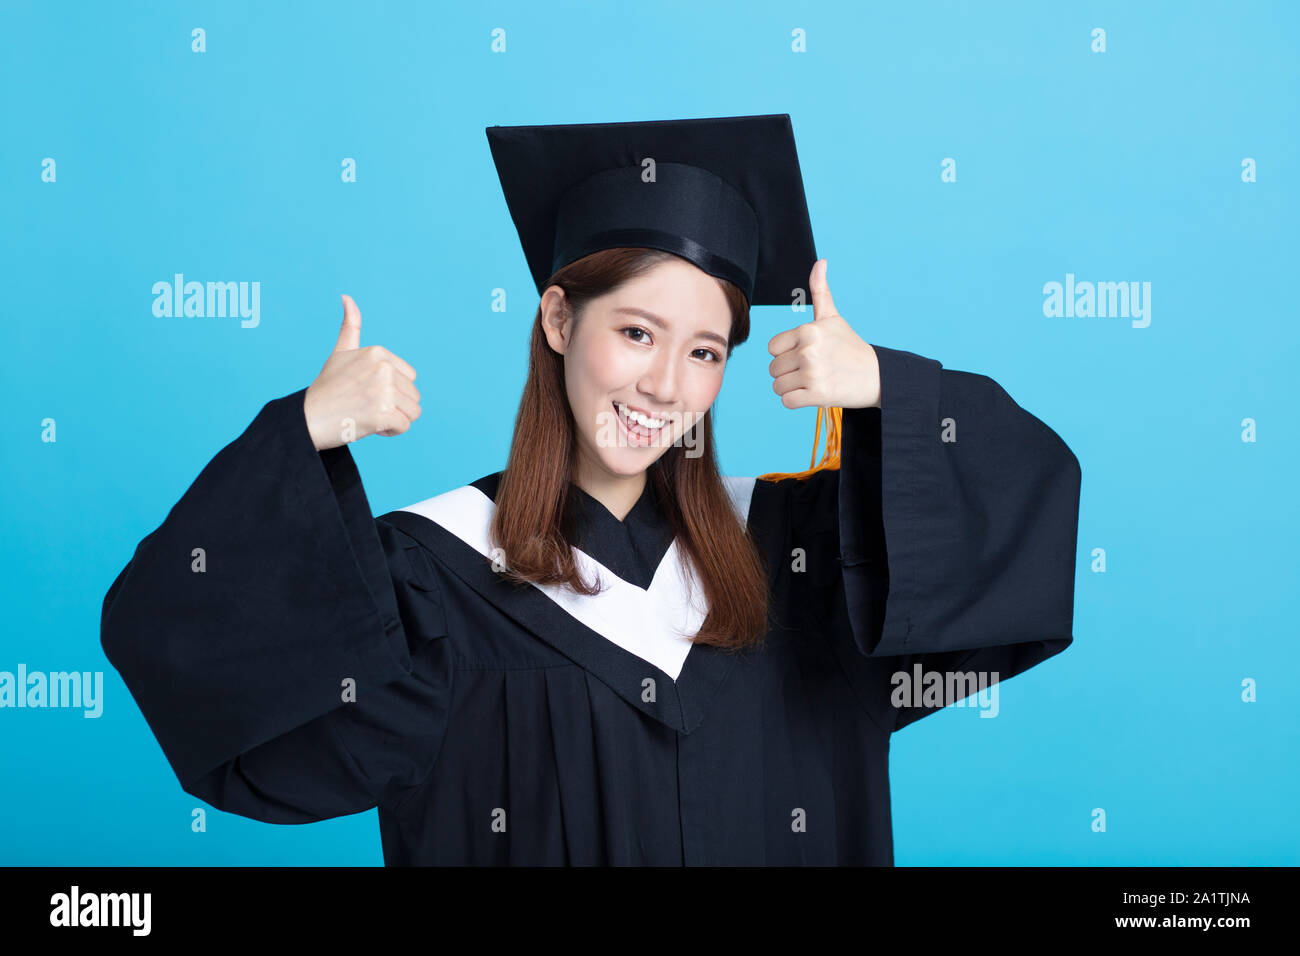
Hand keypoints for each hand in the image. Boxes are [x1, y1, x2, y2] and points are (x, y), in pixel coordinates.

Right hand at [302, 294, 421, 450]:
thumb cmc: (327, 388)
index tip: (368, 392)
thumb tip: (347, 297)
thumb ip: (350, 326)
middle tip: (367, 406)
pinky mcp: (383, 413)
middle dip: (395, 406)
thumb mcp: (340, 352)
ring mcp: (384, 391)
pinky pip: (404, 426)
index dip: (394, 390)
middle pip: (413, 396)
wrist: (308, 418)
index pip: (410, 378)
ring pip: (413, 412)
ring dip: (395, 419)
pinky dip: (390, 431)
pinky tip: (370, 425)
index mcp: (378, 352)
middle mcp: (383, 368)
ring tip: (369, 415)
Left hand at [767, 259, 880, 409]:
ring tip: (812, 382)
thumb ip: (820, 290)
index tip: (805, 354)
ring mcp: (813, 373)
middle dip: (788, 372)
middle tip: (811, 370)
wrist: (877, 376)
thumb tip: (821, 261)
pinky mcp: (818, 395)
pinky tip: (813, 393)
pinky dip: (796, 401)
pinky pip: (787, 402)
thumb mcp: (832, 318)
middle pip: (773, 369)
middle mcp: (809, 350)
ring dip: (791, 388)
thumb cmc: (850, 346)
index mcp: (808, 330)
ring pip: (778, 386)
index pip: (772, 348)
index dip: (785, 353)